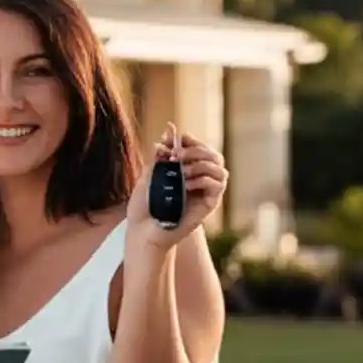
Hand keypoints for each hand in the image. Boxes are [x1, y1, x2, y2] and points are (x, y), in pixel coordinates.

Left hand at [127, 122, 228, 249]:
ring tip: (181, 169)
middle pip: (214, 155)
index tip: (179, 137)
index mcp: (187, 171)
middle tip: (177, 154)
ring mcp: (205, 192)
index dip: (193, 140)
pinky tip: (187, 183)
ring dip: (200, 163)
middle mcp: (199, 180)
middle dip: (197, 149)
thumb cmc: (144, 205)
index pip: (200, 148)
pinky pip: (217, 185)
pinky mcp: (209, 205)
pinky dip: (203, 179)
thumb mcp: (150, 174)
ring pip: (219, 168)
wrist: (143, 231)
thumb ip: (161, 154)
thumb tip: (169, 130)